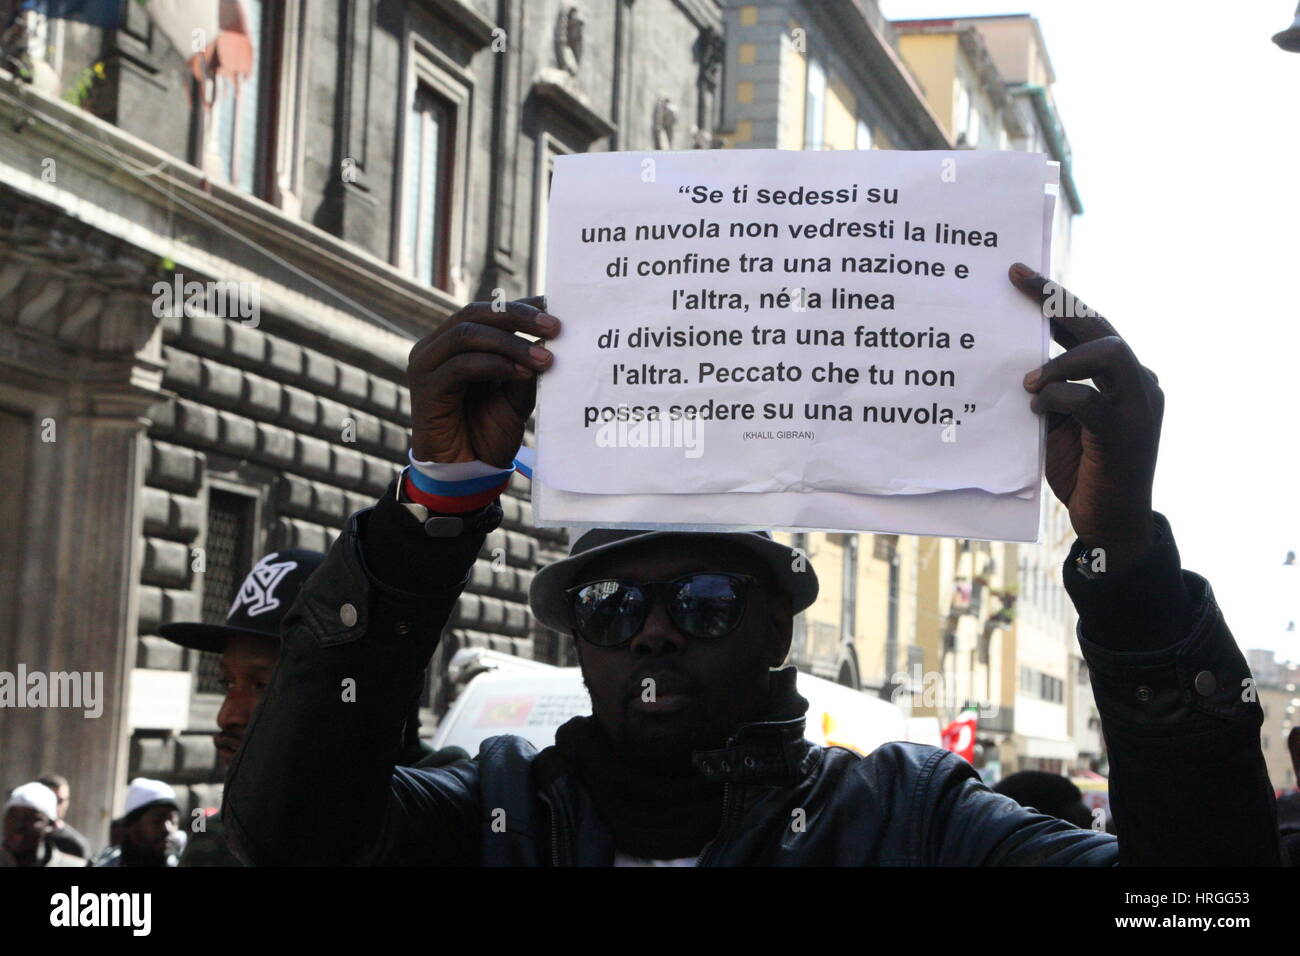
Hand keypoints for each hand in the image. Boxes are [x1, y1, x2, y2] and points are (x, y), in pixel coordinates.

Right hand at [406, 295, 560, 467]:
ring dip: (511, 343)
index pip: (489, 310)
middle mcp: (437, 347)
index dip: (522, 305)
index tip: (556, 306)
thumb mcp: (516, 395)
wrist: (465, 475)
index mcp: (457, 343)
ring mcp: (426, 364)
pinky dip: (495, 365)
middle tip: (555, 327)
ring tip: (545, 359)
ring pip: (468, 335)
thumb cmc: (488, 433)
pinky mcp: (425, 388)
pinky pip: (461, 365)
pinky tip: (521, 374)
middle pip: (476, 313)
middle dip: (518, 316)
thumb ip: (526, 366)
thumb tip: (550, 337)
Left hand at [1009, 263, 1161, 572]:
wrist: (1109, 521)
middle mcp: (1136, 380)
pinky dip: (1061, 398)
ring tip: (1029, 381)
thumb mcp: (1057, 423)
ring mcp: (1138, 403)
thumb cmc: (1081, 471)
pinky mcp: (1127, 432)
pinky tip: (1038, 407)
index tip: (1018, 274)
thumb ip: (1049, 390)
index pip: (1087, 324)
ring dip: (1062, 360)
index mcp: (1118, 374)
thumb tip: (1013, 363)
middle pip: (1099, 325)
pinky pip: (1093, 400)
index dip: (1055, 298)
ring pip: (1108, 352)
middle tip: (1018, 286)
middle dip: (1058, 302)